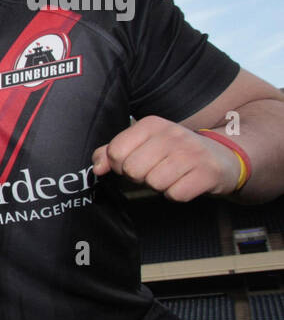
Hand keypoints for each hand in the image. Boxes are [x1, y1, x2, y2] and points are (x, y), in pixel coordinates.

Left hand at [91, 115, 241, 200]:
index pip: (116, 152)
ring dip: (160, 186)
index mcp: (152, 124)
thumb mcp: (144, 143)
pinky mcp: (207, 173)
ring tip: (172, 175)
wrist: (222, 157)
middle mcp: (172, 134)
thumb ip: (113, 152)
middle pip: (132, 170)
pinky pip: (175, 194)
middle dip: (140, 176)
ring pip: (154, 183)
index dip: (119, 165)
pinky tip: (185, 182)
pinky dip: (177, 194)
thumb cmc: (174, 152)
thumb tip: (97, 167)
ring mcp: (192, 153)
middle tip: (155, 170)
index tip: (134, 162)